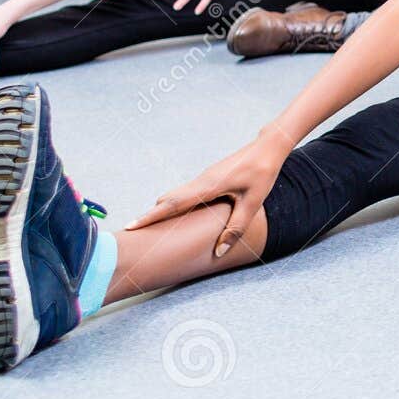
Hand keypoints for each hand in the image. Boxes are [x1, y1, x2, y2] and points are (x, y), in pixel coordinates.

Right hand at [126, 137, 286, 257]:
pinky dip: (174, 205)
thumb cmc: (262, 172)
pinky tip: (175, 216)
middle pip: (168, 200)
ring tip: (147, 228)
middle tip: (131, 234)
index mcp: (208, 186)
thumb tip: (219, 252)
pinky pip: (185, 193)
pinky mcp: (208, 178)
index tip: (131, 226)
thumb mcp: (252, 203)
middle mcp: (200, 181)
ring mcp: (203, 178)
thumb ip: (236, 228)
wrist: (268, 147)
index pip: (173, 204)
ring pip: (176, 196)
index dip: (151, 216)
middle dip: (150, 216)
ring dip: (161, 210)